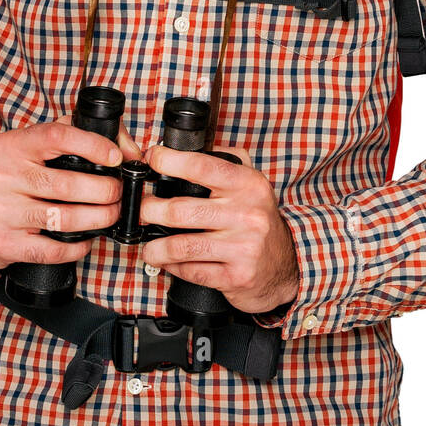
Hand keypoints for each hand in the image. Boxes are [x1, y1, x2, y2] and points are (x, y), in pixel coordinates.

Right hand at [0, 118, 142, 270]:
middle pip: (66, 184)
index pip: (57, 135)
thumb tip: (127, 149)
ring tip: (110, 214)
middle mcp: (2, 176)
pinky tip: (87, 239)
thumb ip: (80, 136)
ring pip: (64, 218)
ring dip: (98, 218)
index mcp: (12, 145)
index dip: (93, 146)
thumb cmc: (19, 174)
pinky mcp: (3, 242)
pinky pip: (52, 250)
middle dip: (104, 190)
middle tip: (116, 193)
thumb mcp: (38, 146)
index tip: (115, 158)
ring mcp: (0, 211)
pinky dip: (78, 247)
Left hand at [138, 143, 298, 314]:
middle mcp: (248, 214)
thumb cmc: (260, 221)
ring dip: (155, 247)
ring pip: (182, 246)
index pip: (202, 166)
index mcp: (249, 185)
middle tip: (139, 210)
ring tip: (146, 246)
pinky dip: (173, 267)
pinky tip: (167, 263)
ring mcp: (243, 247)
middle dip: (149, 210)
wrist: (287, 267)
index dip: (169, 161)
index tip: (151, 159)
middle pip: (181, 210)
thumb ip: (228, 162)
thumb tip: (188, 148)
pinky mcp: (236, 276)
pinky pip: (192, 271)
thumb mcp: (253, 185)